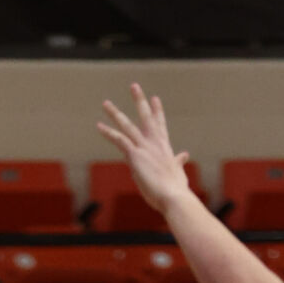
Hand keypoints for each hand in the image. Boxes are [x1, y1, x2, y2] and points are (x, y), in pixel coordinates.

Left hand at [97, 83, 191, 213]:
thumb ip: (178, 162)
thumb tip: (184, 155)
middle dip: (139, 100)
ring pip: (127, 125)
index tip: (154, 98)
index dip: (157, 111)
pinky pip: (119, 139)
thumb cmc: (176, 190)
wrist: (173, 196)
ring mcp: (145, 147)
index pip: (160, 125)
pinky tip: (99, 126)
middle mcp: (155, 143)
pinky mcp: (135, 155)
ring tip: (106, 103)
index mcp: (164, 147)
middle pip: (145, 116)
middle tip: (134, 86)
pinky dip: (109, 132)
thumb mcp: (178, 172)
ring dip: (115, 113)